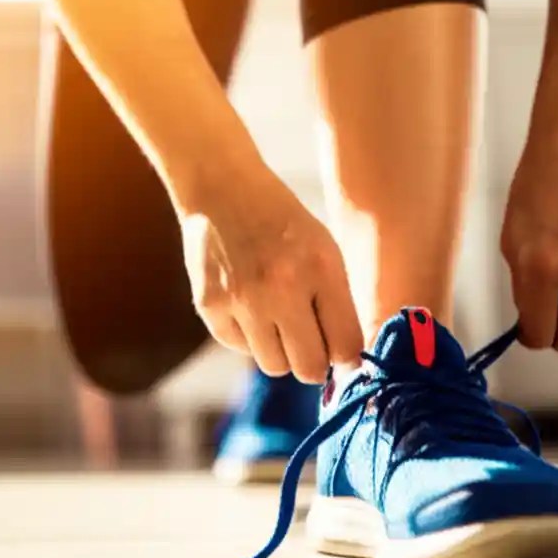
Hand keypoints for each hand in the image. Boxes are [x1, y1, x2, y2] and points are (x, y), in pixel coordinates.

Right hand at [179, 167, 362, 381]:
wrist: (222, 189)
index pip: (345, 346)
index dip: (346, 357)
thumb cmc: (283, 223)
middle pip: (308, 368)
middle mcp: (281, 288)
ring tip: (279, 321)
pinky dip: (250, 338)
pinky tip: (251, 307)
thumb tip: (344, 362)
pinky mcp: (211, 307)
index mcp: (320, 270)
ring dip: (282, 352)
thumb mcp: (324, 250)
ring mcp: (242, 301)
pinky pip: (242, 349)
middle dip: (315, 363)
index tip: (341, 351)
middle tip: (311, 344)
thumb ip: (338, 304)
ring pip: (274, 366)